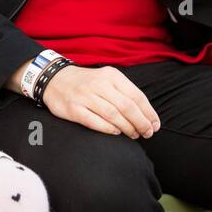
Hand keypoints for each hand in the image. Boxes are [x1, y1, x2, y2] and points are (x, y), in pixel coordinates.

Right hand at [41, 65, 160, 137]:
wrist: (55, 79)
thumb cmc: (87, 83)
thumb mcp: (107, 79)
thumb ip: (124, 93)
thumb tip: (146, 114)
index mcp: (111, 76)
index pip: (136, 96)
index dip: (149, 113)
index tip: (155, 125)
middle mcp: (99, 84)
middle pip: (127, 107)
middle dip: (141, 122)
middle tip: (147, 133)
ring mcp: (85, 96)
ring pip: (113, 115)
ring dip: (127, 128)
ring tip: (134, 135)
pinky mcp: (74, 108)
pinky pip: (94, 121)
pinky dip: (108, 128)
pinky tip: (116, 133)